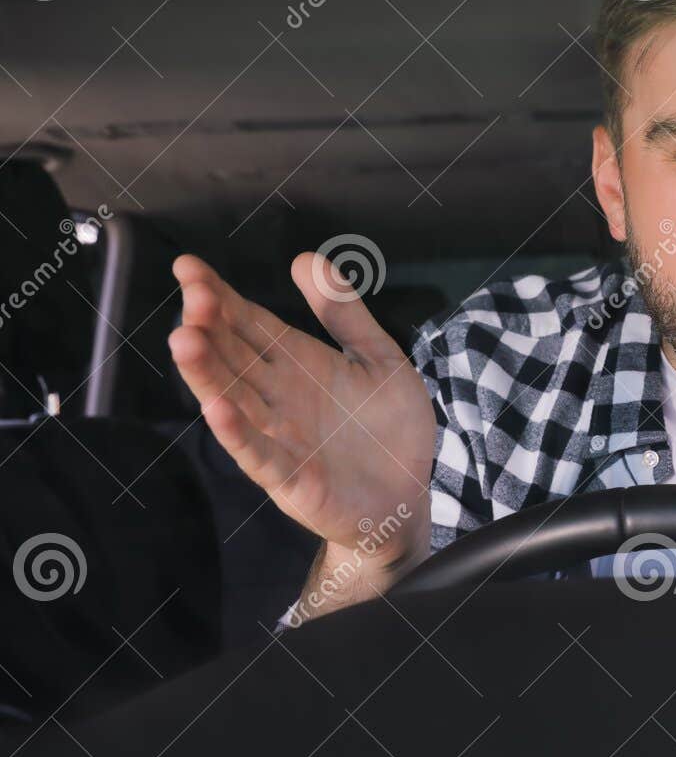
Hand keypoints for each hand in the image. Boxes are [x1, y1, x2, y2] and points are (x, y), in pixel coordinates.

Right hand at [167, 252, 433, 588]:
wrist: (409, 497)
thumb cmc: (390, 431)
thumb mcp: (379, 359)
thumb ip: (345, 313)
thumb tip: (305, 259)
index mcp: (297, 363)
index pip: (248, 323)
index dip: (220, 296)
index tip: (188, 266)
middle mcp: (278, 396)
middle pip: (234, 355)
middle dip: (210, 325)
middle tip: (194, 294)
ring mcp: (279, 436)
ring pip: (234, 399)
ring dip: (208, 372)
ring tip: (185, 339)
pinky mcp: (290, 477)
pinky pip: (259, 453)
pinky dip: (238, 432)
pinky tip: (219, 408)